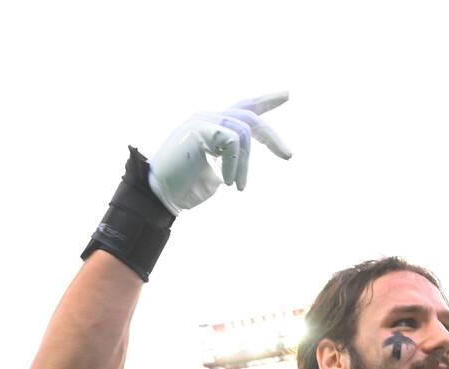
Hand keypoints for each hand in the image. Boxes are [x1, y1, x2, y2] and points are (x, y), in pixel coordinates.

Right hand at [148, 93, 290, 213]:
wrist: (159, 192)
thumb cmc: (184, 187)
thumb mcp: (215, 172)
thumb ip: (228, 159)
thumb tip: (242, 158)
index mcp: (213, 126)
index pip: (243, 107)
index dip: (265, 102)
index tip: (286, 95)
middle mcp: (208, 117)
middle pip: (249, 116)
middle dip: (272, 136)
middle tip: (288, 156)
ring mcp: (203, 120)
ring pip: (243, 132)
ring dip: (245, 165)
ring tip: (238, 187)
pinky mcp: (200, 127)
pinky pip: (232, 141)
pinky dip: (235, 165)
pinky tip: (227, 182)